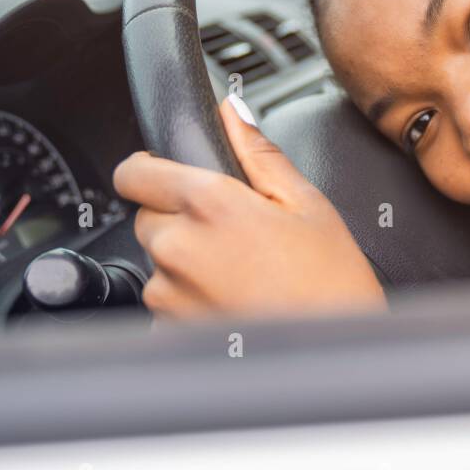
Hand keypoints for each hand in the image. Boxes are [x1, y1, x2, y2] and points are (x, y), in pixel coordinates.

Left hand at [113, 96, 385, 318]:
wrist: (335, 357)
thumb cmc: (332, 285)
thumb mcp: (308, 205)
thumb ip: (259, 154)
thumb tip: (232, 112)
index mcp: (209, 206)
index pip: (134, 172)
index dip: (153, 169)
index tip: (172, 177)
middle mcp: (178, 250)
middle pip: (148, 218)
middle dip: (181, 221)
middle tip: (237, 236)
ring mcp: (168, 297)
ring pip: (159, 264)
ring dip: (187, 265)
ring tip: (244, 277)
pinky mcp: (168, 333)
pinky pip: (166, 306)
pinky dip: (192, 303)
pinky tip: (236, 305)